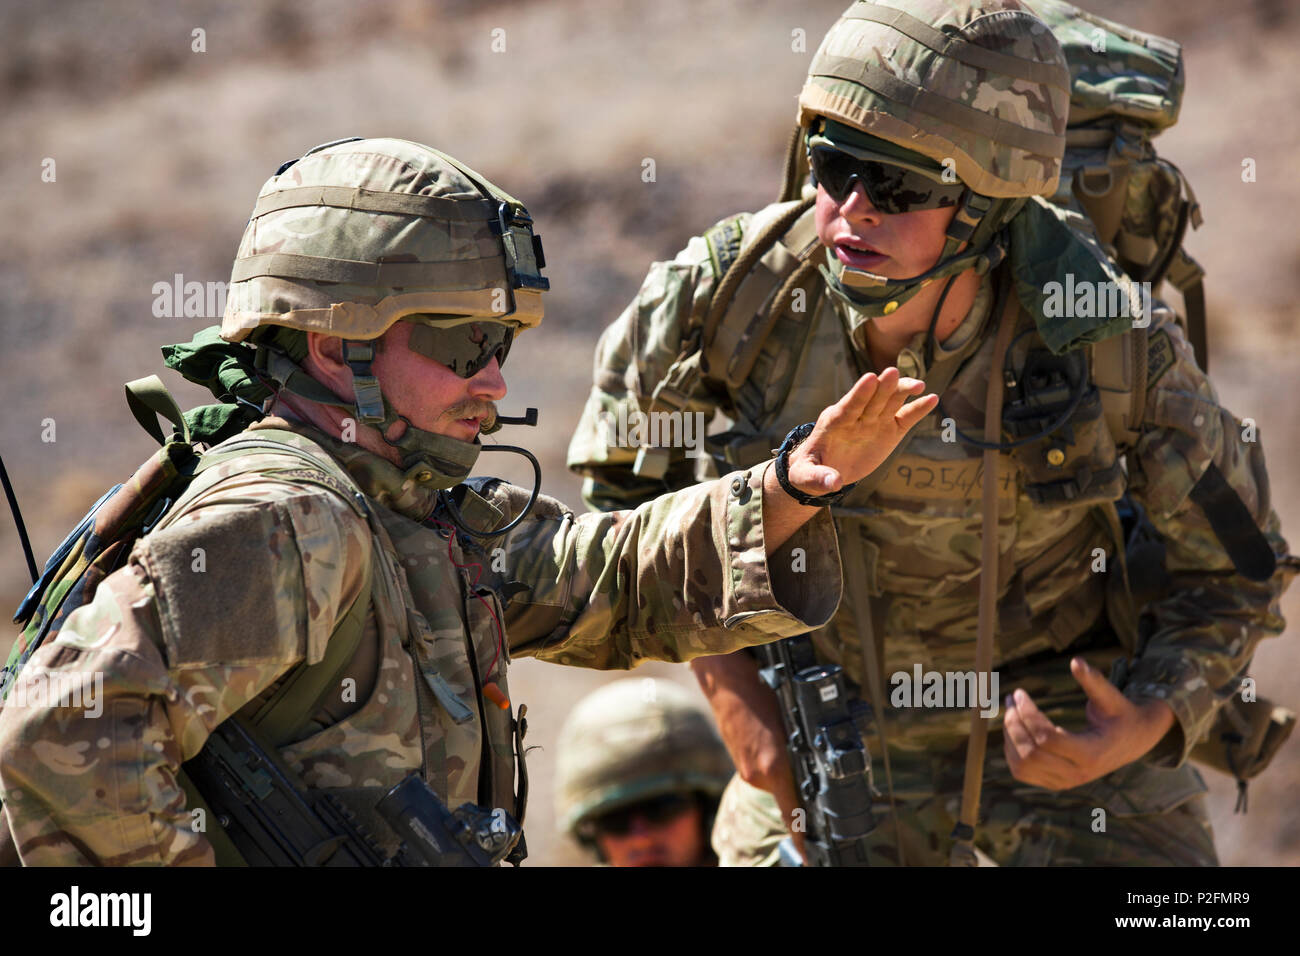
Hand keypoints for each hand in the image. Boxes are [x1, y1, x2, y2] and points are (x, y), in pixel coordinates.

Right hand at [691, 653, 806, 860]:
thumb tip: (821, 770)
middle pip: (791, 796)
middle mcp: (760, 775)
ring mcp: (749, 772)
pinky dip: (776, 763)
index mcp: (776, 767)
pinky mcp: (742, 765)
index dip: (804, 841)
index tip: (811, 857)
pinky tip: (776, 739)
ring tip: (790, 742)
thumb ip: (803, 752)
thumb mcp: (792, 720)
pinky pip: (767, 773)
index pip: (794, 815)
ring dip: (789, 771)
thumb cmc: (760, 692)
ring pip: (780, 783)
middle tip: (815, 772)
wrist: (725, 681)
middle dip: (804, 787)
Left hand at [784, 367, 937, 496]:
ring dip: (902, 392)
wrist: (824, 469)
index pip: (848, 405)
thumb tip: (834, 483)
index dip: (859, 393)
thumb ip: (818, 478)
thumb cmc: (809, 470)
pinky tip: (932, 399)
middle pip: (872, 399)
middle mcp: (856, 416)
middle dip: (882, 387)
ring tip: (919, 385)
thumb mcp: (806, 476)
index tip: (870, 378)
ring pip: (890, 402)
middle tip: (893, 373)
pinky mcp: (889, 430)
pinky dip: (917, 409)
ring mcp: (874, 421)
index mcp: (834, 422)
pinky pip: (905, 417)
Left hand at [1002, 657, 1176, 789]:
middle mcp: (1077, 774)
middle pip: (1030, 754)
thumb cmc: (1119, 714)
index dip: (1028, 715)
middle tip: (1010, 700)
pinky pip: (1022, 771)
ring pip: (1022, 766)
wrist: (1132, 741)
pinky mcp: (1055, 782)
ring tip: (1010, 711)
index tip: (1019, 693)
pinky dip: (1011, 750)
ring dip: (1009, 737)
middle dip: (1014, 724)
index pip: (1047, 739)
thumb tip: (1076, 661)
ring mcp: (1065, 782)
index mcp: (1092, 754)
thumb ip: (1094, 681)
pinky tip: (1015, 728)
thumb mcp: (1111, 697)